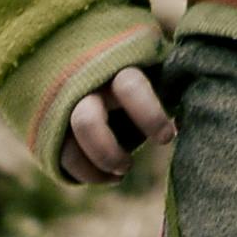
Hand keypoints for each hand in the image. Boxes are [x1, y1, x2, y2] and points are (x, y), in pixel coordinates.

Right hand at [57, 63, 170, 185]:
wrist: (91, 61)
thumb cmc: (141, 69)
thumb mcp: (156, 69)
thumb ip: (170, 87)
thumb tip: (184, 122)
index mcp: (119, 67)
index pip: (130, 88)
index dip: (150, 115)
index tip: (167, 138)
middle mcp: (86, 87)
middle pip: (86, 122)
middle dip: (108, 153)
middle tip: (128, 166)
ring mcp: (65, 108)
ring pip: (69, 148)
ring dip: (96, 169)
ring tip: (120, 174)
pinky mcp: (53, 127)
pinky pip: (63, 159)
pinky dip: (86, 175)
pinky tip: (107, 175)